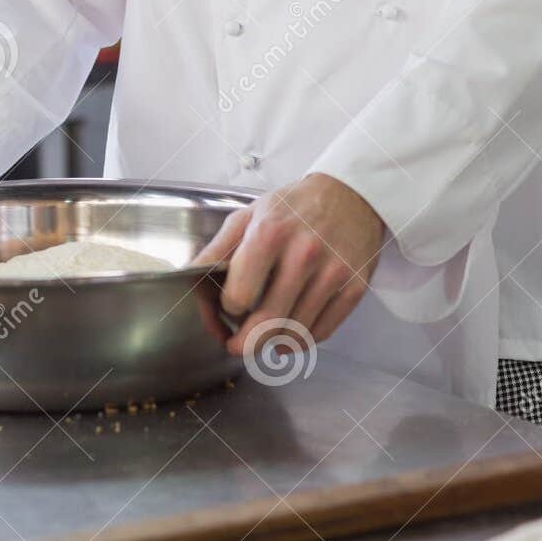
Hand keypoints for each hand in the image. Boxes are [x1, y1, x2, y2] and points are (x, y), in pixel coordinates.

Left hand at [197, 174, 383, 353]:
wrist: (350, 195)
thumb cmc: (294, 206)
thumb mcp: (249, 215)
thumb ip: (217, 249)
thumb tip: (187, 278)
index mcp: (270, 233)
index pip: (239, 296)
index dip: (229, 306)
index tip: (230, 304)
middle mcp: (303, 255)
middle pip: (267, 323)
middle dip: (245, 343)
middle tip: (237, 345)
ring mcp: (332, 274)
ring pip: (294, 333)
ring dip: (273, 344)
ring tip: (264, 338)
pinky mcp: (353, 288)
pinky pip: (321, 333)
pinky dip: (301, 341)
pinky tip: (290, 332)